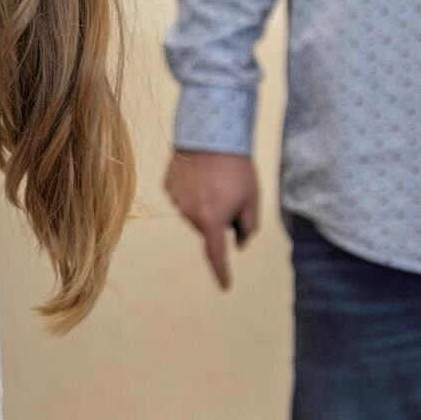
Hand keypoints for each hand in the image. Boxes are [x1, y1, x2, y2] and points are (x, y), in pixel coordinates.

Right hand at [164, 149, 259, 290]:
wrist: (211, 133)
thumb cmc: (237, 168)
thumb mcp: (252, 199)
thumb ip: (248, 227)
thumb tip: (238, 243)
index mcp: (212, 221)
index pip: (216, 255)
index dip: (221, 272)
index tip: (225, 286)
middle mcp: (189, 214)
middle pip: (206, 228)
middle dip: (218, 219)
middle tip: (231, 194)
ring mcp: (175, 200)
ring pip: (193, 213)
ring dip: (204, 204)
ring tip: (215, 180)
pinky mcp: (168, 186)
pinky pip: (181, 197)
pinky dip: (192, 191)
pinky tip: (200, 175)